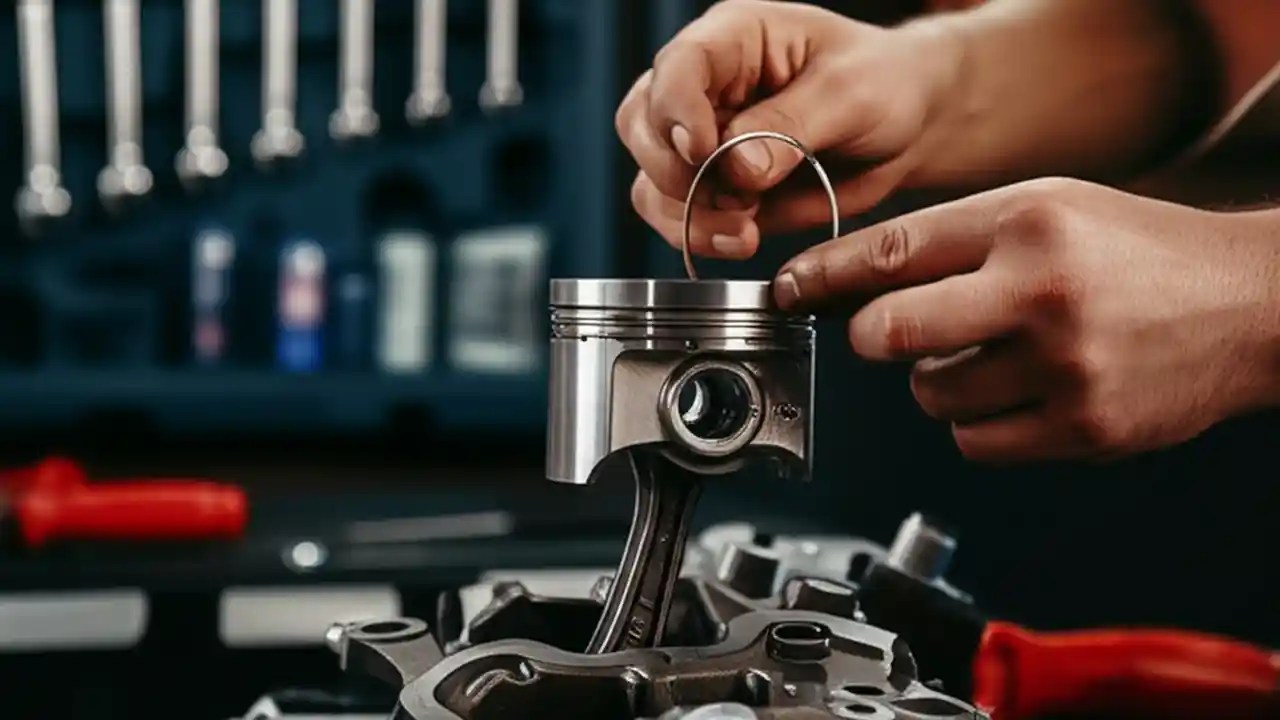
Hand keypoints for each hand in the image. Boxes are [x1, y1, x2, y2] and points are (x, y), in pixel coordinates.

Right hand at [616, 0, 962, 258]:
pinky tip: (741, 239)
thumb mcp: (851, 92)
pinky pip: (675, 217)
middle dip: (676, 173)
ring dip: (686, 216)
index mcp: (734, 38)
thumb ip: (793, 125)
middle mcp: (705, 86)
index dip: (678, 112)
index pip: (678, 66)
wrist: (906, 127)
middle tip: (735, 200)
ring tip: (744, 231)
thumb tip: (739, 168)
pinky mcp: (712, 187)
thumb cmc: (884, 84)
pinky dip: (698, 236)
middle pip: (642, 125)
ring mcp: (702, 139)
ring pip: (650, 179)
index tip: (704, 152)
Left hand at [773, 177, 1279, 461]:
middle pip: (889, 333)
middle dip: (871, 335)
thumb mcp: (1049, 208)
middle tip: (885, 332)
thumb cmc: (1141, 252)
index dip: (825, 275)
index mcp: (1029, 223)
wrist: (1253, 305)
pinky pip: (974, 442)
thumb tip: (858, 280)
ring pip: (930, 394)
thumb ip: (957, 239)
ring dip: (939, 379)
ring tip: (993, 353)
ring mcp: (1064, 369)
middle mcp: (1042, 293)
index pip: (893, 251)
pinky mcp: (1083, 430)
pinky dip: (978, 421)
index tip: (791, 290)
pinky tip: (1017, 391)